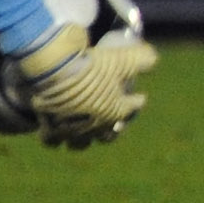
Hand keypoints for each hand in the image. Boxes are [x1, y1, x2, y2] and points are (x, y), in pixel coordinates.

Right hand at [7, 23, 157, 148]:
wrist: (55, 72)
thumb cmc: (91, 66)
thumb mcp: (123, 58)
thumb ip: (143, 59)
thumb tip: (153, 58)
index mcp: (116, 112)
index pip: (132, 107)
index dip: (137, 101)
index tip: (140, 97)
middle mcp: (96, 128)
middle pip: (108, 136)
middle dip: (111, 130)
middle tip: (111, 121)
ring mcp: (73, 133)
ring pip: (80, 144)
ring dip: (82, 138)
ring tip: (81, 130)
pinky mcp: (50, 131)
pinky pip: (52, 140)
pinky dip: (53, 136)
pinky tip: (53, 131)